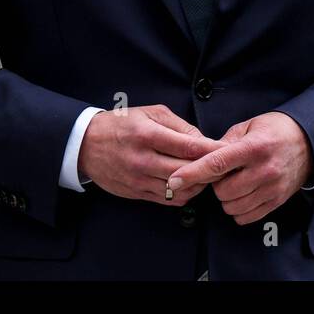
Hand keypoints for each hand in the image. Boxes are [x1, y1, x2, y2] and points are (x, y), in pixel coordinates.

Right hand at [77, 104, 220, 205]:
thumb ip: (180, 126)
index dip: (213, 150)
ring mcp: (139, 180)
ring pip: (180, 189)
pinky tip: (190, 185)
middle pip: (188, 171)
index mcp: (148, 135)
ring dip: (199, 184)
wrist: (86, 145)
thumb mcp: (151, 113)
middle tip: (224, 165)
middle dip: (210, 169)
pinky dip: (184, 194)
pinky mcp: (136, 193)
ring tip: (208, 175)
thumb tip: (203, 140)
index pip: (189, 147)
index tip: (227, 150)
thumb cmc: (122, 124)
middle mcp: (143, 160)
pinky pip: (168, 200)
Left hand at [167, 112, 312, 225]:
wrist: (311, 142)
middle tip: (224, 173)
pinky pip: (245, 217)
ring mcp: (272, 188)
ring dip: (227, 197)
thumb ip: (226, 142)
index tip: (175, 179)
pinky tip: (244, 194)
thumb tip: (203, 156)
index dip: (192, 172)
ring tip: (236, 182)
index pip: (217, 163)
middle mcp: (264, 170)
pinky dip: (238, 209)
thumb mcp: (251, 126)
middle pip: (222, 190)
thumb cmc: (278, 130)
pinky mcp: (277, 201)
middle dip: (216, 184)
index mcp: (254, 147)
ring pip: (232, 206)